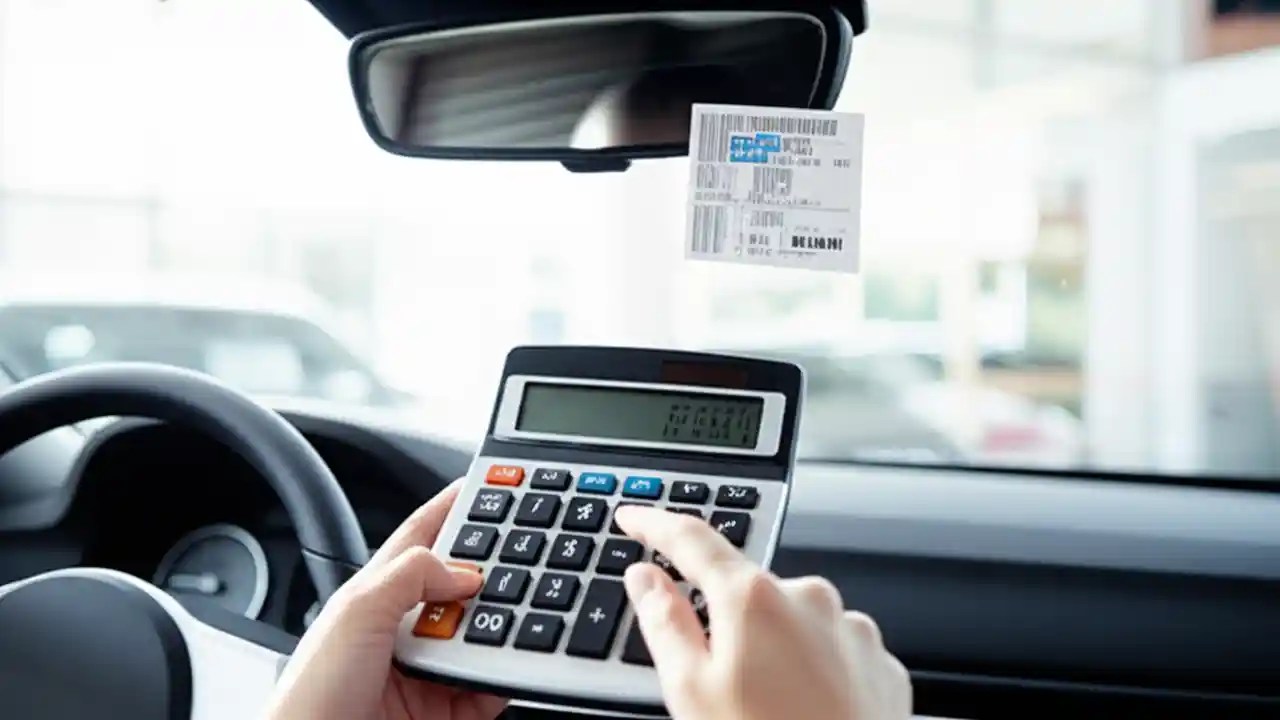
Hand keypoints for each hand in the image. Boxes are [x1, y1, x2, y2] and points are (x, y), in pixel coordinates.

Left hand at [266, 480, 506, 719]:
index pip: (424, 534)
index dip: (456, 506)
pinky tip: (509, 667)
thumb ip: (410, 575)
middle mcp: (404, 627)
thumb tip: (466, 570)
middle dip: (493, 569)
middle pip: (463, 584)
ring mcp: (426, 669)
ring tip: (517, 618)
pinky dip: (504, 676)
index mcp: (378, 592)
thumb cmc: (310, 695)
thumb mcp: (356, 613)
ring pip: (482, 634)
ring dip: (502, 626)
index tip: (494, 485)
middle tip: (527, 555)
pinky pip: (489, 686)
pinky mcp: (444, 708)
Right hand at [615, 506, 911, 719]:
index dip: (656, 525)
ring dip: (775, 653)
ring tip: (768, 711)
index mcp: (754, 598)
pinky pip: (834, 652)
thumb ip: (664, 622)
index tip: (635, 517)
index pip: (692, 540)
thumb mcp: (690, 691)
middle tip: (717, 683)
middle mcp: (809, 599)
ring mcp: (852, 630)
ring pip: (794, 624)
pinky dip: (814, 674)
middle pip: (747, 592)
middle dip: (726, 625)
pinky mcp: (881, 664)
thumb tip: (645, 579)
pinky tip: (804, 713)